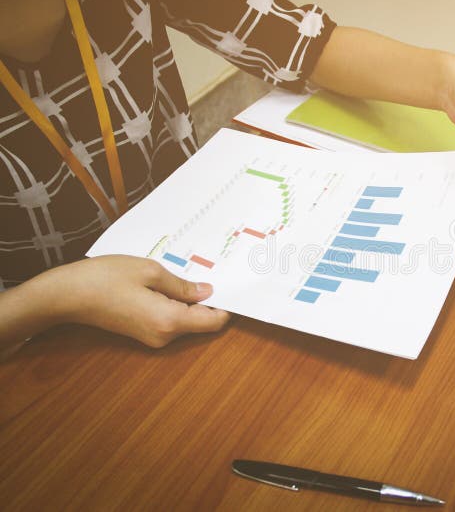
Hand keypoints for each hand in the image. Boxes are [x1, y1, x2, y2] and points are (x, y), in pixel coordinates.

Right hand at [41, 255, 229, 347]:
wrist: (65, 295)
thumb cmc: (105, 278)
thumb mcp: (150, 271)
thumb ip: (182, 285)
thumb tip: (207, 292)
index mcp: (170, 321)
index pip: (213, 322)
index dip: (228, 306)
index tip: (235, 287)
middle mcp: (164, 336)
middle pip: (201, 322)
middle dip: (210, 300)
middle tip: (212, 272)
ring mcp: (152, 337)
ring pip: (186, 321)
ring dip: (191, 301)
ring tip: (187, 273)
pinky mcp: (142, 333)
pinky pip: (170, 320)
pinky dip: (176, 305)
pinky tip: (168, 283)